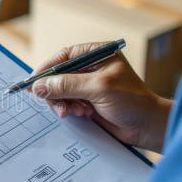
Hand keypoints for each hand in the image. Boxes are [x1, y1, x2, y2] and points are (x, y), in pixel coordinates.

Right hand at [30, 43, 172, 151]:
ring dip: (63, 102)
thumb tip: (39, 86)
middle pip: (58, 75)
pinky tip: (81, 114)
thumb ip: (68, 85)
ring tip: (76, 111)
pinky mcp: (86, 101)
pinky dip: (69, 109)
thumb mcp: (99, 88)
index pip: (64, 56)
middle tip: (58, 105)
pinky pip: (66, 103)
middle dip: (56, 90)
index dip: (47, 68)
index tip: (34, 82)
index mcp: (97, 54)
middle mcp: (91, 67)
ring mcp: (88, 85)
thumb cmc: (132, 101)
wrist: (147, 127)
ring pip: (60, 91)